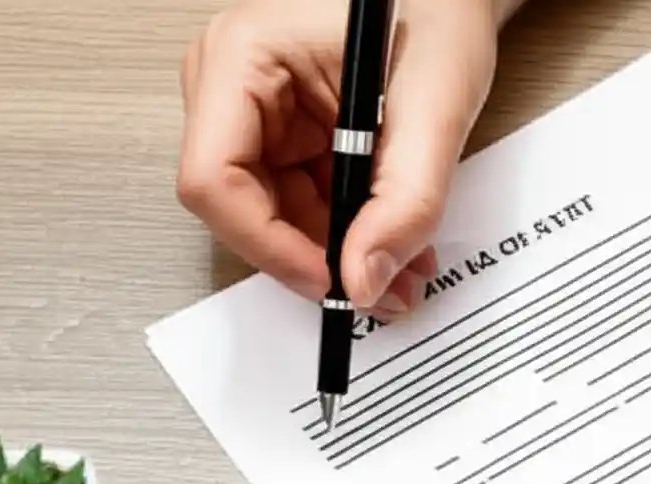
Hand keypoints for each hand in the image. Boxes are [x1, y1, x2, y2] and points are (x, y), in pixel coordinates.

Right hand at [176, 0, 516, 316]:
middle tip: (380, 290)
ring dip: (339, 253)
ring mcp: (258, 113)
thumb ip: (405, 201)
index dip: (268, 244)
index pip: (213, 178)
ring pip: (276, 216)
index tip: (331, 279)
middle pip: (242, 207)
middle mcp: (234, 85)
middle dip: (315, 257)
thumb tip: (363, 278)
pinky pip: (302, 203)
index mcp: (242, 57)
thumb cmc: (436, 10)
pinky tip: (392, 243)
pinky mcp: (287, 135)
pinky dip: (348, 231)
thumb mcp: (434, 107)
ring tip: (402, 272)